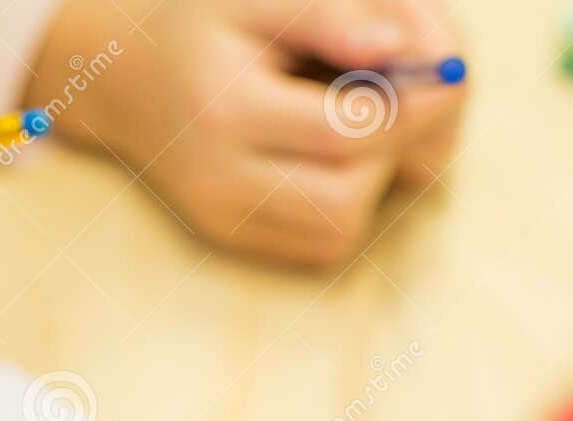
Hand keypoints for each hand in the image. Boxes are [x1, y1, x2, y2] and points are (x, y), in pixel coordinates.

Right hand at [29, 0, 466, 264]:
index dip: (417, 106)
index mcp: (225, 108)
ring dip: (375, 183)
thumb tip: (402, 49)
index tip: (449, 74)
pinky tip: (335, 156)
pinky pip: (315, 244)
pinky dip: (346, 203)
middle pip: (344, 199)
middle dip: (397, 152)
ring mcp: (219, 218)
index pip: (348, 131)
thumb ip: (332, 12)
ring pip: (335, 232)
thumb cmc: (204, 23)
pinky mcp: (228, 237)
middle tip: (406, 102)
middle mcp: (217, 178)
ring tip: (365, 126)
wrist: (123, 78)